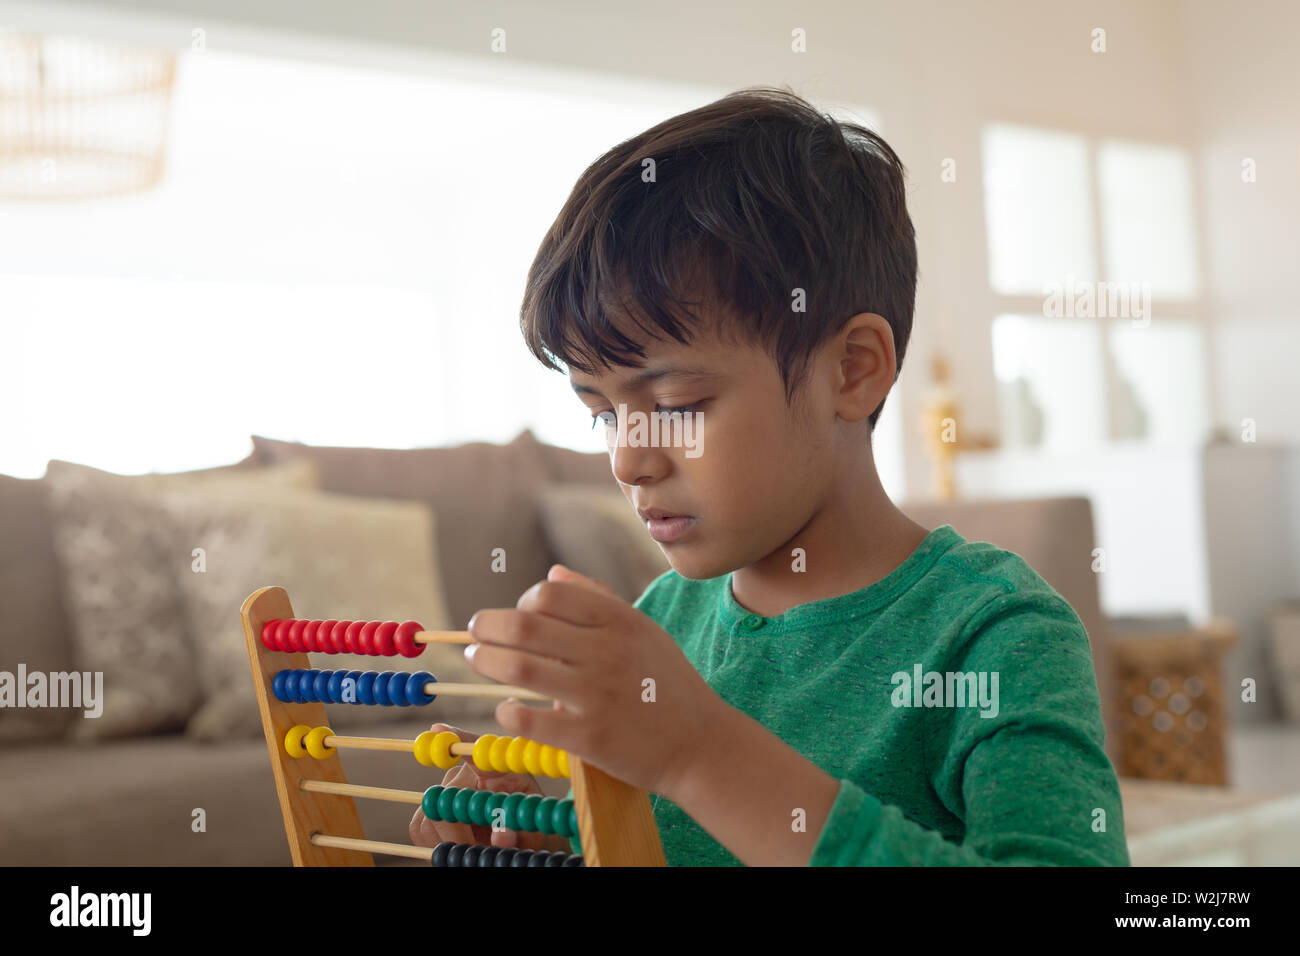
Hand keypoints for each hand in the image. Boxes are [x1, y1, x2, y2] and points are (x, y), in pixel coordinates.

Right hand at [407, 722, 570, 852]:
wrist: (518, 839)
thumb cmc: (528, 828)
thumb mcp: (533, 831)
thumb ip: (519, 832)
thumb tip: (501, 836)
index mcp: (498, 769)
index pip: (478, 749)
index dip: (458, 738)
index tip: (438, 730)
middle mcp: (468, 773)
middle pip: (448, 793)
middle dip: (456, 829)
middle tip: (472, 849)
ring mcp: (448, 789)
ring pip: (429, 813)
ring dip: (446, 839)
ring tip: (471, 850)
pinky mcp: (433, 808)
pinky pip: (420, 826)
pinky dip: (434, 843)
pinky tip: (456, 848)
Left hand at [464, 564, 724, 797]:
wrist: (702, 744)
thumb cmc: (669, 684)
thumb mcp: (643, 631)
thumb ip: (598, 599)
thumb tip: (552, 574)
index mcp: (619, 621)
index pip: (549, 595)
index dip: (522, 602)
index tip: (514, 616)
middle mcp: (606, 652)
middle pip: (524, 626)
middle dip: (486, 626)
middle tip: (473, 634)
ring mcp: (596, 696)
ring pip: (519, 668)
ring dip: (485, 660)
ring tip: (475, 660)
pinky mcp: (589, 738)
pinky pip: (529, 719)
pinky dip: (507, 711)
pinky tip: (507, 708)